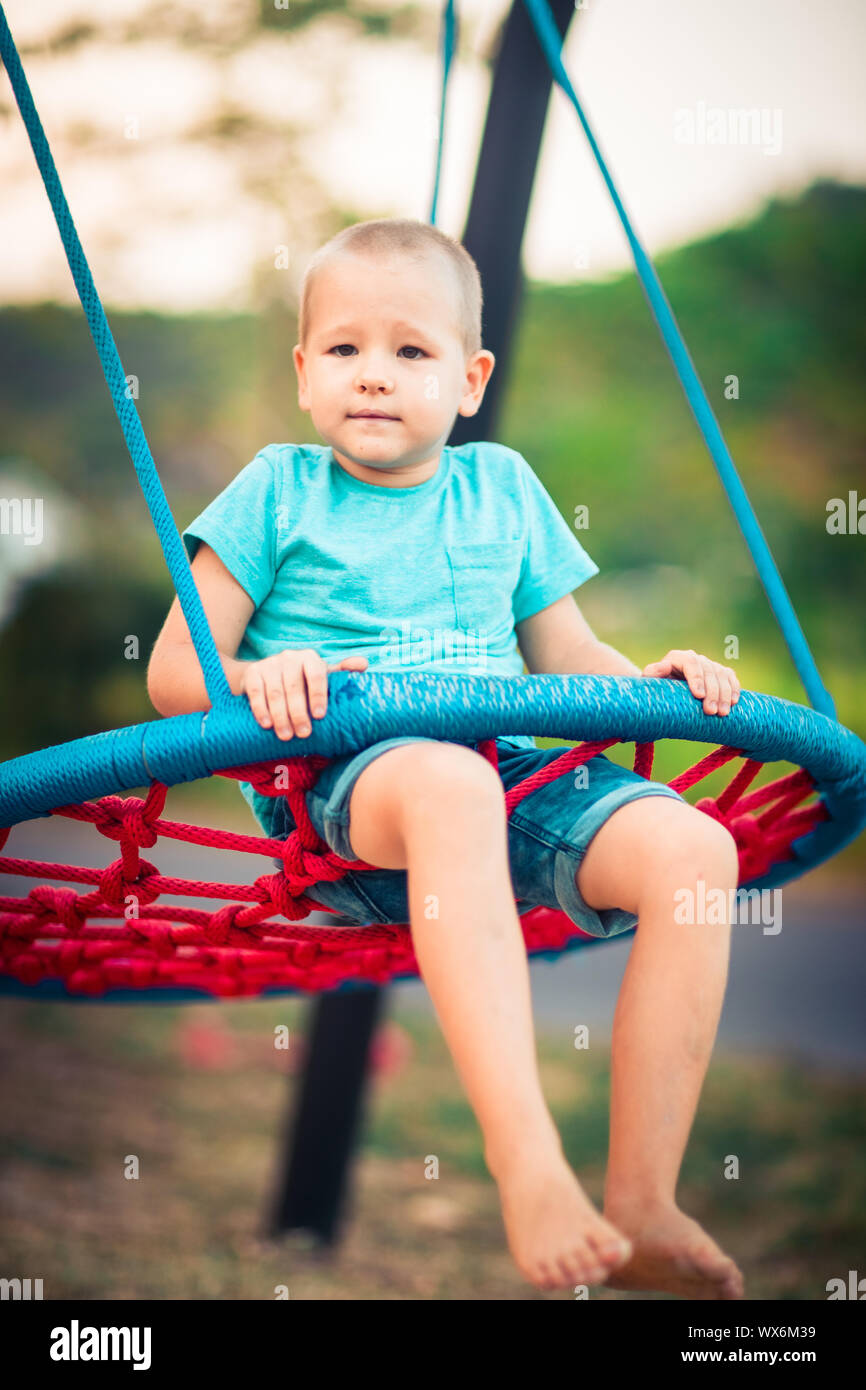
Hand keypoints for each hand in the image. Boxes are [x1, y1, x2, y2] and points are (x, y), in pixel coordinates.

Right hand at [240, 649, 368, 739]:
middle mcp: (289, 657)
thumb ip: (342, 672)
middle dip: (298, 712)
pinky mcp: (252, 673)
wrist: (266, 674)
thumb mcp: (322, 675)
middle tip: (304, 734)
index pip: (316, 675)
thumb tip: (363, 665)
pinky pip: (255, 692)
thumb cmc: (302, 679)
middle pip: (294, 686)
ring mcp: (269, 664)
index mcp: (310, 658)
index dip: (318, 695)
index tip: (319, 716)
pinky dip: (261, 709)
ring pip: (275, 692)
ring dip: (280, 716)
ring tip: (286, 736)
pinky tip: (267, 724)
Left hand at [641, 649, 740, 715]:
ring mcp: (709, 665)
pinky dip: (734, 689)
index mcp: (678, 657)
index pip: (691, 662)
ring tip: (722, 713)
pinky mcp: (719, 673)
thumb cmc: (656, 688)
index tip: (699, 696)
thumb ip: (653, 673)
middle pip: (709, 670)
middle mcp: (695, 658)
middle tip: (711, 712)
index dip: (697, 678)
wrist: (665, 693)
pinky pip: (730, 677)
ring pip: (722, 674)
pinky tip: (734, 702)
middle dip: (712, 692)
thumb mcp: (650, 681)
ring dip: (724, 694)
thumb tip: (663, 667)